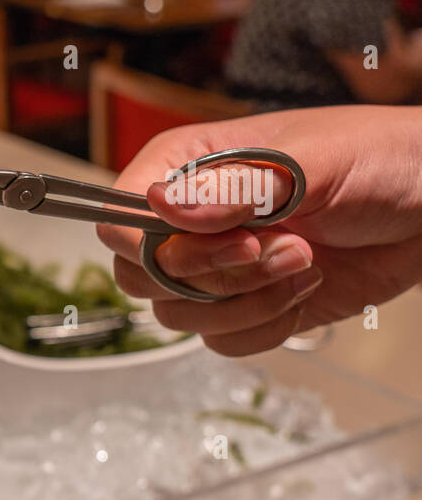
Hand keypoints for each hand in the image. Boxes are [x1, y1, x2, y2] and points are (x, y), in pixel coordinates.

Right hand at [97, 105, 421, 354]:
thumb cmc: (381, 158)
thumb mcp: (314, 162)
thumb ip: (237, 186)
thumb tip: (163, 206)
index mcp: (185, 166)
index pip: (118, 217)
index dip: (155, 243)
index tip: (229, 238)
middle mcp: (186, 219)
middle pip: (139, 277)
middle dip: (213, 277)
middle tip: (278, 249)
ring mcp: (213, 265)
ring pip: (178, 316)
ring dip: (249, 301)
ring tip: (306, 261)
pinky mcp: (244, 304)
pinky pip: (221, 341)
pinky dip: (266, 326)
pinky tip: (307, 287)